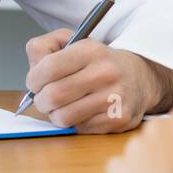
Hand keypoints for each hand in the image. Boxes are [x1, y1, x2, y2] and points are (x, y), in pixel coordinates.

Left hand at [24, 29, 172, 132]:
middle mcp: (105, 73)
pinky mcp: (118, 120)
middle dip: (41, 100)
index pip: (48, 68)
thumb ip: (45, 47)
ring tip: (61, 106)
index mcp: (91, 50)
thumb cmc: (99, 62)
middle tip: (44, 98)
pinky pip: (79, 129)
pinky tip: (82, 112)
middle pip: (53, 95)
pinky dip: (74, 123)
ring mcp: (114, 98)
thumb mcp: (75, 43)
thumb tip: (33, 67)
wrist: (139, 78)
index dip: (34, 79)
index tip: (34, 82)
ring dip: (55, 114)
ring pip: (63, 117)